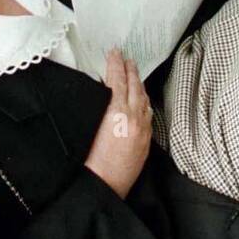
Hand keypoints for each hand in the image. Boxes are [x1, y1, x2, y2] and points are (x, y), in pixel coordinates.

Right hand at [84, 50, 152, 199]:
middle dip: (130, 70)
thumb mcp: (89, 127)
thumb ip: (100, 107)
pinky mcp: (145, 141)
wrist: (104, 186)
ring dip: (139, 84)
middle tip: (127, 57)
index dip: (116, 64)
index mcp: (117, 112)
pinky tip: (143, 100)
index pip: (118, 81)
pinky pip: (148, 115)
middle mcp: (133, 118)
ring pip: (144, 100)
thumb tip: (103, 91)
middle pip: (134, 87)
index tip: (114, 52)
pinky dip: (145, 103)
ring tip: (135, 74)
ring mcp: (142, 130)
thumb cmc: (89, 161)